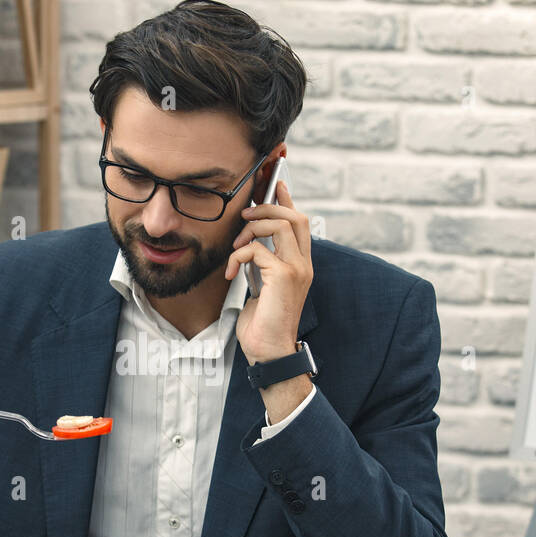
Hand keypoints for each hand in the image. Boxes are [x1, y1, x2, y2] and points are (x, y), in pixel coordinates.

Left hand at [224, 179, 312, 364]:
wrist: (269, 352)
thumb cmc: (263, 324)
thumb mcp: (263, 287)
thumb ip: (263, 265)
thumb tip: (249, 245)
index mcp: (300, 265)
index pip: (300, 222)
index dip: (287, 200)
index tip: (275, 184)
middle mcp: (303, 264)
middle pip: (294, 216)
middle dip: (266, 208)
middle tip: (245, 216)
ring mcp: (296, 269)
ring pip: (279, 225)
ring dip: (251, 229)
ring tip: (236, 248)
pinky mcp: (284, 276)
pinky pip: (257, 249)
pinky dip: (239, 255)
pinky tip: (231, 273)